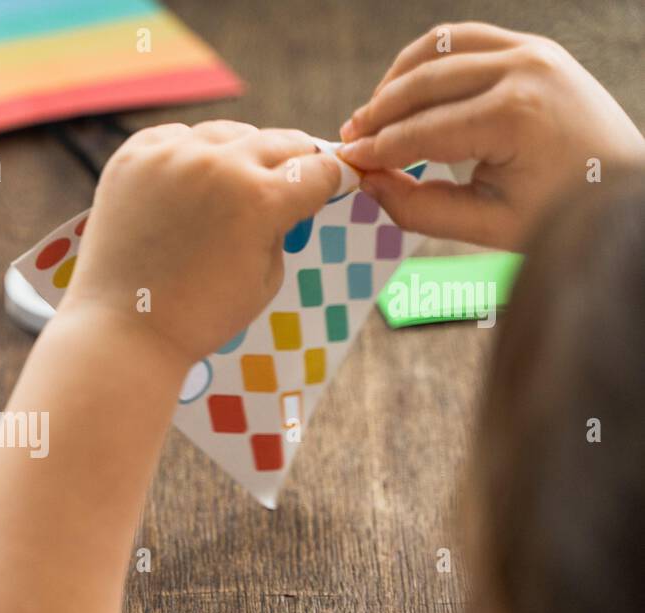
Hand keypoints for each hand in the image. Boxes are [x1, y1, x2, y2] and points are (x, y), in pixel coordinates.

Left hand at [60, 122, 340, 365]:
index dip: (328, 180)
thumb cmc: (201, 316)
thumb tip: (286, 198)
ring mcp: (170, 157)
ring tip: (237, 176)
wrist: (125, 329)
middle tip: (294, 173)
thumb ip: (281, 227)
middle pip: (277, 142)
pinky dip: (189, 152)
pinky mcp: (132, 158)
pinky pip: (175, 137)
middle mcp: (218, 166)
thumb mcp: (266, 278)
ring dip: (240, 151)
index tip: (327, 185)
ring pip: (226, 133)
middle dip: (292, 160)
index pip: (317, 171)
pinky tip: (191, 177)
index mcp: (260, 199)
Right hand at [340, 23, 644, 248]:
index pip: (422, 131)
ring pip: (438, 48)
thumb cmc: (563, 214)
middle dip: (378, 113)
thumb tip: (368, 183)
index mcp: (514, 117)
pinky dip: (429, 61)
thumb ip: (420, 208)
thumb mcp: (488, 225)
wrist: (627, 187)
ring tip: (373, 115)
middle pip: (423, 83)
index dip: (377, 150)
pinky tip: (407, 91)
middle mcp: (524, 70)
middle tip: (349, 140)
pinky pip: (464, 38)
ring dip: (398, 80)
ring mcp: (532, 51)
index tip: (346, 163)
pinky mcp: (534, 47)